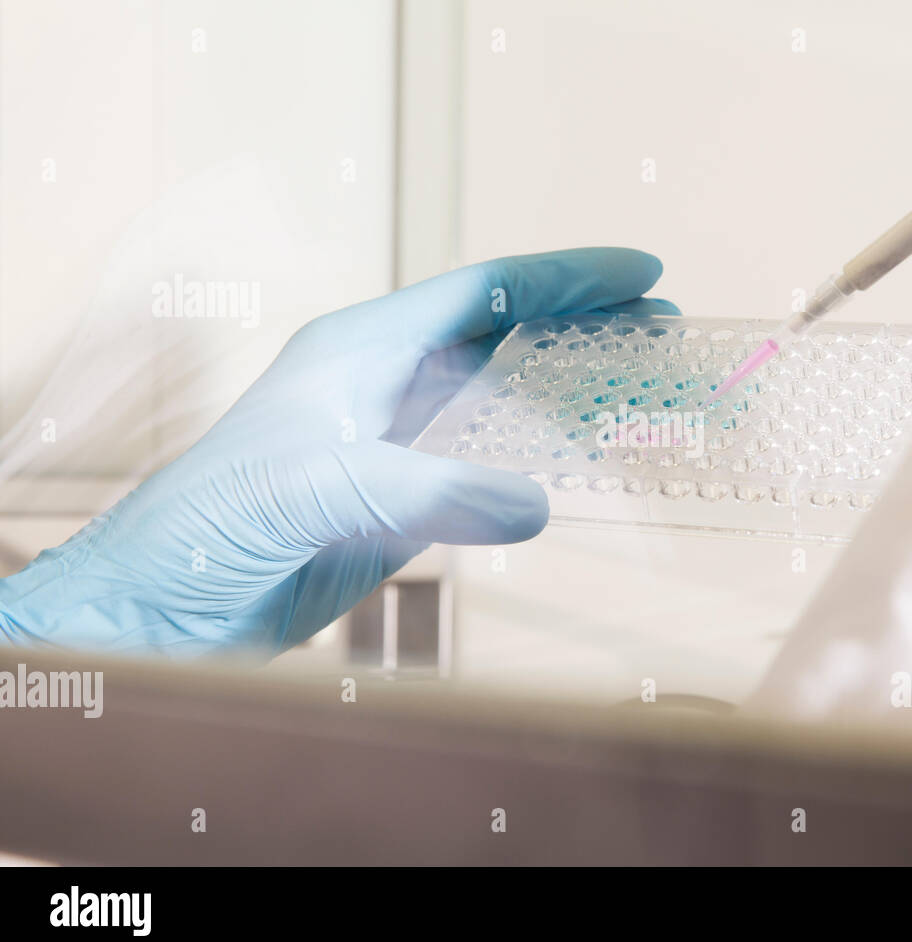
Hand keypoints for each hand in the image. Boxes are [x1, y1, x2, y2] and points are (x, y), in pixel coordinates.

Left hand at [0, 248, 675, 657]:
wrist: (159, 609)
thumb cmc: (208, 531)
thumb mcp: (320, 494)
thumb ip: (431, 492)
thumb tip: (538, 502)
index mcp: (360, 350)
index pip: (482, 293)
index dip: (567, 278)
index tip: (643, 274)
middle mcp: (383, 385)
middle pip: (503, 335)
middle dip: (584, 325)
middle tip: (662, 330)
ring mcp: (394, 445)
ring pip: (501, 398)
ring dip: (569, 389)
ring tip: (639, 384)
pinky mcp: (398, 505)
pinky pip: (488, 466)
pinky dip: (542, 457)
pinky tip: (581, 461)